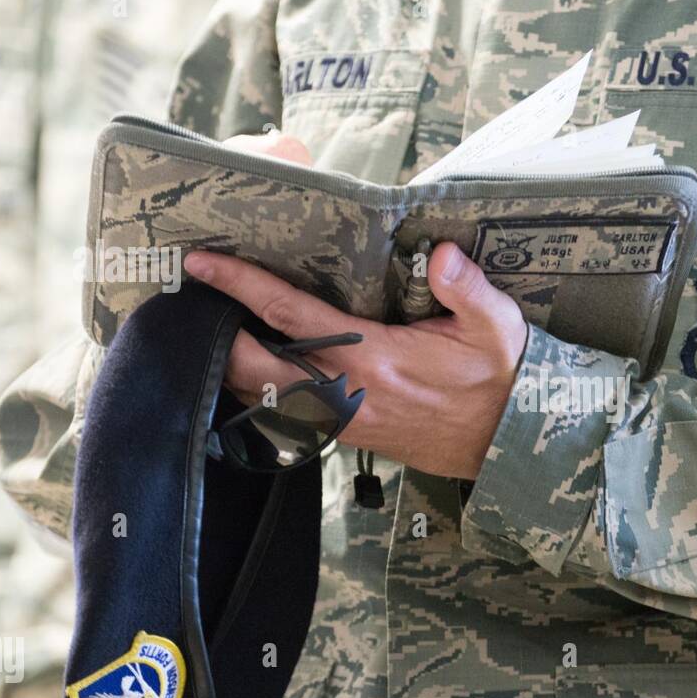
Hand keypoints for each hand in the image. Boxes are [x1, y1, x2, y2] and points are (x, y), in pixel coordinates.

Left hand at [182, 134, 527, 479]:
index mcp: (375, 359)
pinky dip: (259, 391)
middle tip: (190, 299)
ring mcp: (343, 419)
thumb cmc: (500, 380)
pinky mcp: (348, 434)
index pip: (292, 315)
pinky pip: (285, 414)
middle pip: (255, 367)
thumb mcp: (497, 328)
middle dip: (216, 335)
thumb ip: (468, 289)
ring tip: (213, 329)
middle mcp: (348, 394)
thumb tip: (442, 253)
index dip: (242, 286)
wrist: (507, 444)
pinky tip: (251, 368)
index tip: (202, 263)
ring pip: (264, 397)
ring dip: (233, 367)